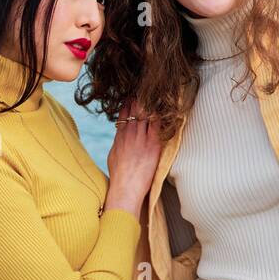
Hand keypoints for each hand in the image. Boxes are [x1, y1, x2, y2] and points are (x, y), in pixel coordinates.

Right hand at [104, 97, 162, 215]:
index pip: (123, 115)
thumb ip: (118, 143)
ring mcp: (141, 140)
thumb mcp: (114, 156)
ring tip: (156, 94)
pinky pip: (158, 126)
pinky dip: (161, 116)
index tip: (132, 96)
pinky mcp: (152, 146)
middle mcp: (130, 135)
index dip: (128, 104)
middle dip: (140, 100)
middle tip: (145, 90)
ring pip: (147, 116)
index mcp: (120, 137)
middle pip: (136, 112)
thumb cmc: (119, 176)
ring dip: (151, 104)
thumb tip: (120, 136)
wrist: (124, 189)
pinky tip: (164, 108)